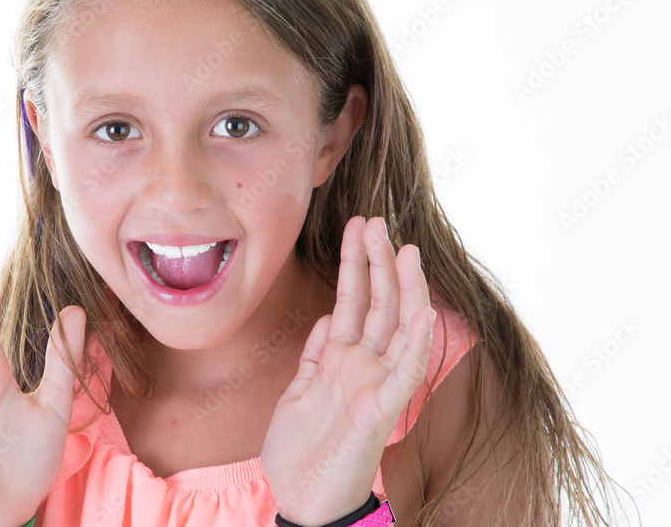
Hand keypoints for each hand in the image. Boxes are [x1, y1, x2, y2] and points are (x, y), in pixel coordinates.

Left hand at [261, 216, 434, 524]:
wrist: (302, 499)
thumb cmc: (301, 450)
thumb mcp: (299, 390)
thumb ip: (316, 354)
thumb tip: (327, 317)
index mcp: (341, 359)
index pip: (355, 301)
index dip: (357, 264)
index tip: (357, 227)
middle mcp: (364, 366)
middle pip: (377, 304)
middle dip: (377, 262)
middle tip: (376, 221)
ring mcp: (375, 386)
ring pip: (397, 328)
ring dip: (403, 288)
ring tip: (405, 248)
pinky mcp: (381, 410)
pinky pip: (405, 372)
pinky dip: (415, 341)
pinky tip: (422, 309)